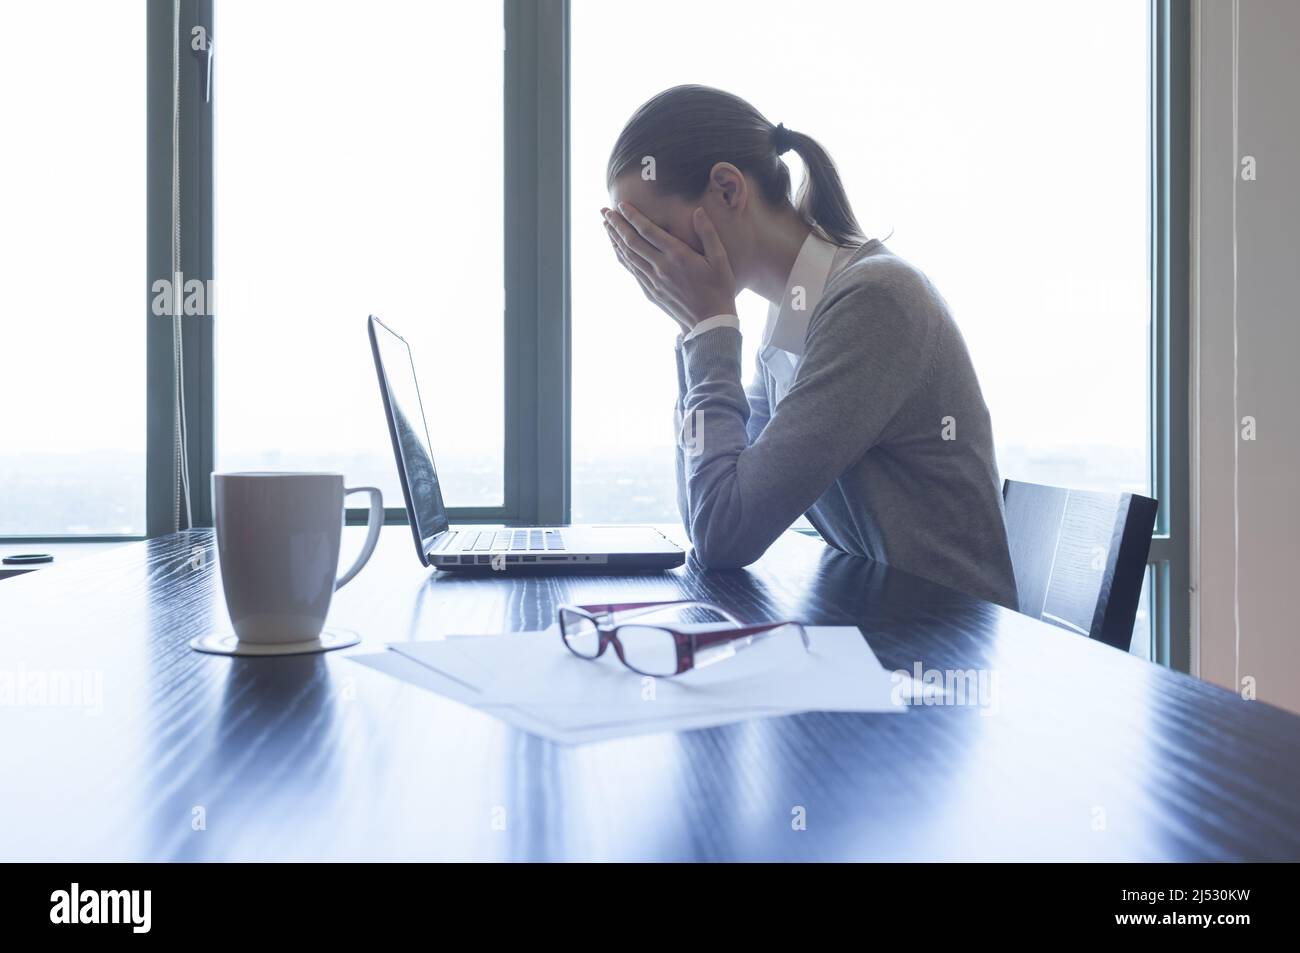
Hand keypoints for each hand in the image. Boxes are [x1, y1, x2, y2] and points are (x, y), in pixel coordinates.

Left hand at [602, 203, 736, 333]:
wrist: (710, 323)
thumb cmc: (719, 289)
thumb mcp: (720, 259)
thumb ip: (708, 233)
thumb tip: (698, 211)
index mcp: (678, 255)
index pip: (648, 230)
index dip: (632, 216)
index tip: (621, 204)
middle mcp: (661, 267)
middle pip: (632, 242)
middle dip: (616, 224)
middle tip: (604, 211)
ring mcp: (654, 281)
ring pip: (628, 256)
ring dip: (615, 239)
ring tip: (605, 225)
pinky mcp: (651, 292)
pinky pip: (632, 270)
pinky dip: (622, 257)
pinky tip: (617, 249)